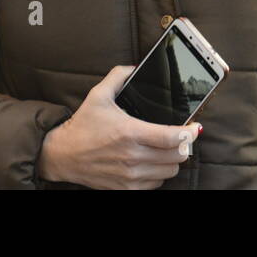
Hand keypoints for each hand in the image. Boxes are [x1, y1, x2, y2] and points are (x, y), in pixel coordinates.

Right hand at [36, 64, 201, 189]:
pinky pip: (157, 183)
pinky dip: (160, 173)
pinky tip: (153, 162)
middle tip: (180, 136)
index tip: (195, 127)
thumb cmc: (82, 126)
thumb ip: (118, 76)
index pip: (172, 137)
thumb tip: (134, 68)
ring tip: (167, 149)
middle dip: (184, 145)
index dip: (189, 133)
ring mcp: (130, 175)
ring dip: (173, 159)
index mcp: (129, 132)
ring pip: (170, 170)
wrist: (62, 155)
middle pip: (177, 155)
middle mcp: (132, 156)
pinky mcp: (127, 188)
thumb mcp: (98, 95)